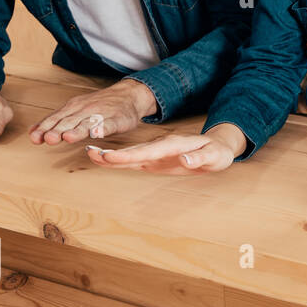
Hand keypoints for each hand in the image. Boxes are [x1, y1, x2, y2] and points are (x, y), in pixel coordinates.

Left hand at [30, 79, 158, 145]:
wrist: (128, 95)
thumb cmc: (99, 106)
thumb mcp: (75, 110)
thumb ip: (56, 122)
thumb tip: (33, 133)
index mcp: (72, 108)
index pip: (56, 119)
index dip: (45, 128)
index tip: (35, 138)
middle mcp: (84, 110)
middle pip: (69, 122)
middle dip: (58, 131)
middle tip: (49, 139)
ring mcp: (101, 114)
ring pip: (87, 124)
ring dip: (77, 131)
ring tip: (68, 137)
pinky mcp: (117, 120)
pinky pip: (109, 125)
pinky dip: (102, 129)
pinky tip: (97, 133)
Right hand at [85, 125, 245, 174]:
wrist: (216, 147)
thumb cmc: (216, 152)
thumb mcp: (214, 156)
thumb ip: (199, 157)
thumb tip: (185, 159)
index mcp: (174, 144)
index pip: (149, 151)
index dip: (130, 155)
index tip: (111, 157)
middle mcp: (161, 146)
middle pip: (134, 151)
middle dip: (113, 154)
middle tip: (91, 154)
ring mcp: (156, 152)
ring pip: (131, 154)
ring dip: (111, 156)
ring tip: (90, 155)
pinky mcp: (154, 159)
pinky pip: (134, 160)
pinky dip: (119, 161)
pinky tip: (104, 161)